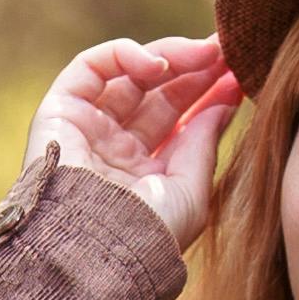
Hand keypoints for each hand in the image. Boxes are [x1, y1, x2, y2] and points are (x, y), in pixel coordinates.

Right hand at [25, 32, 240, 254]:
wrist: (99, 248)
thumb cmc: (148, 234)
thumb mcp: (191, 191)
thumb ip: (204, 143)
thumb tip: (225, 101)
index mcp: (143, 174)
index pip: (178, 121)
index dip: (209, 94)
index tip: (239, 73)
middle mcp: (113, 150)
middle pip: (157, 95)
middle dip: (194, 70)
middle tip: (228, 51)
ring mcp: (86, 130)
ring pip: (128, 76)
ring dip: (169, 57)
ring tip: (206, 54)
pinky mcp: (59, 112)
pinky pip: (90, 67)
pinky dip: (124, 55)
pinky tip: (159, 65)